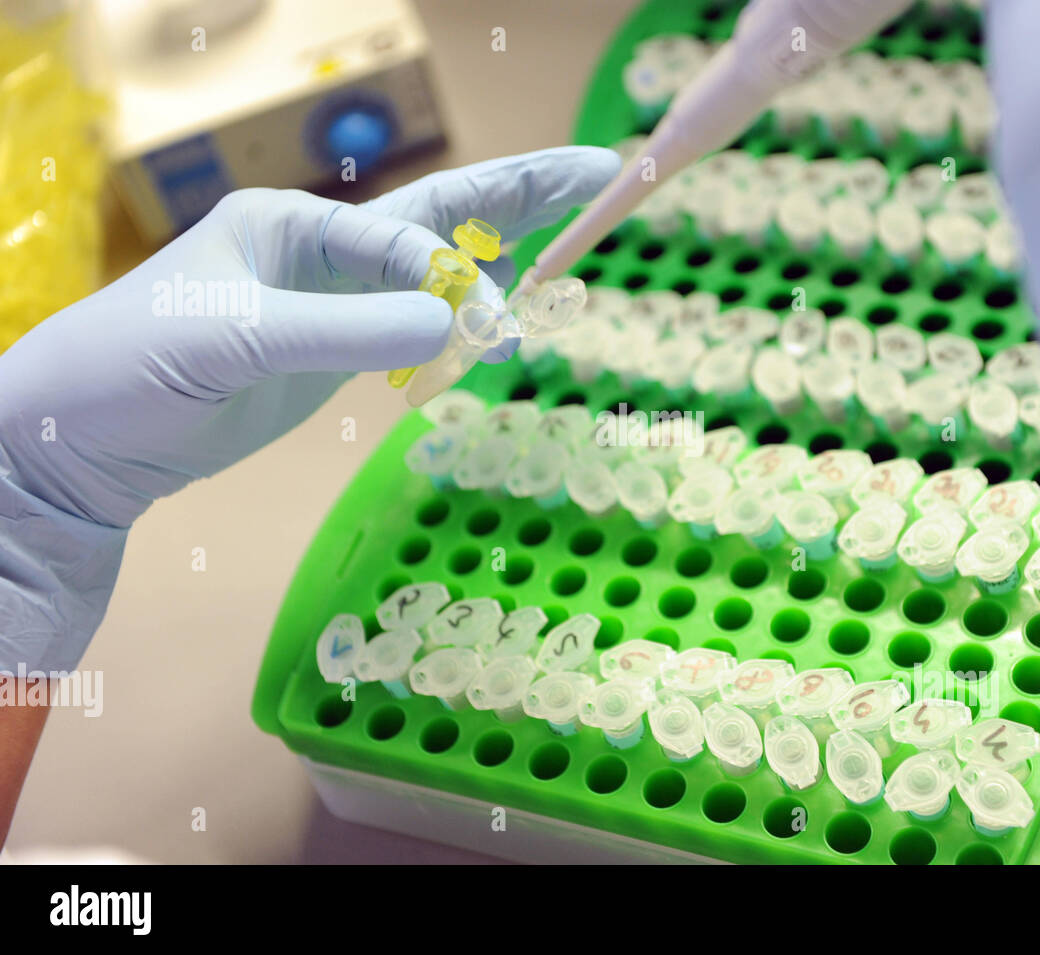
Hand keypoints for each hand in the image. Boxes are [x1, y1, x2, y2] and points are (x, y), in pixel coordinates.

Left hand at [0, 146, 619, 669]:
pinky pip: (418, 322)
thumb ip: (343, 329)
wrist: (90, 438)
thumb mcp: (235, 340)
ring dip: (505, 253)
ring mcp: (334, 302)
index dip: (451, 269)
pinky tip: (505, 307)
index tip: (485, 319)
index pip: (398, 235)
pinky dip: (467, 314)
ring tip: (574, 227)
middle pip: (439, 218)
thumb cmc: (138, 367)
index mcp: (292, 226)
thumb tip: (453, 318)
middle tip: (598, 173)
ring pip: (438, 267)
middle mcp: (323, 252)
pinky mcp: (336, 349)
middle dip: (518, 195)